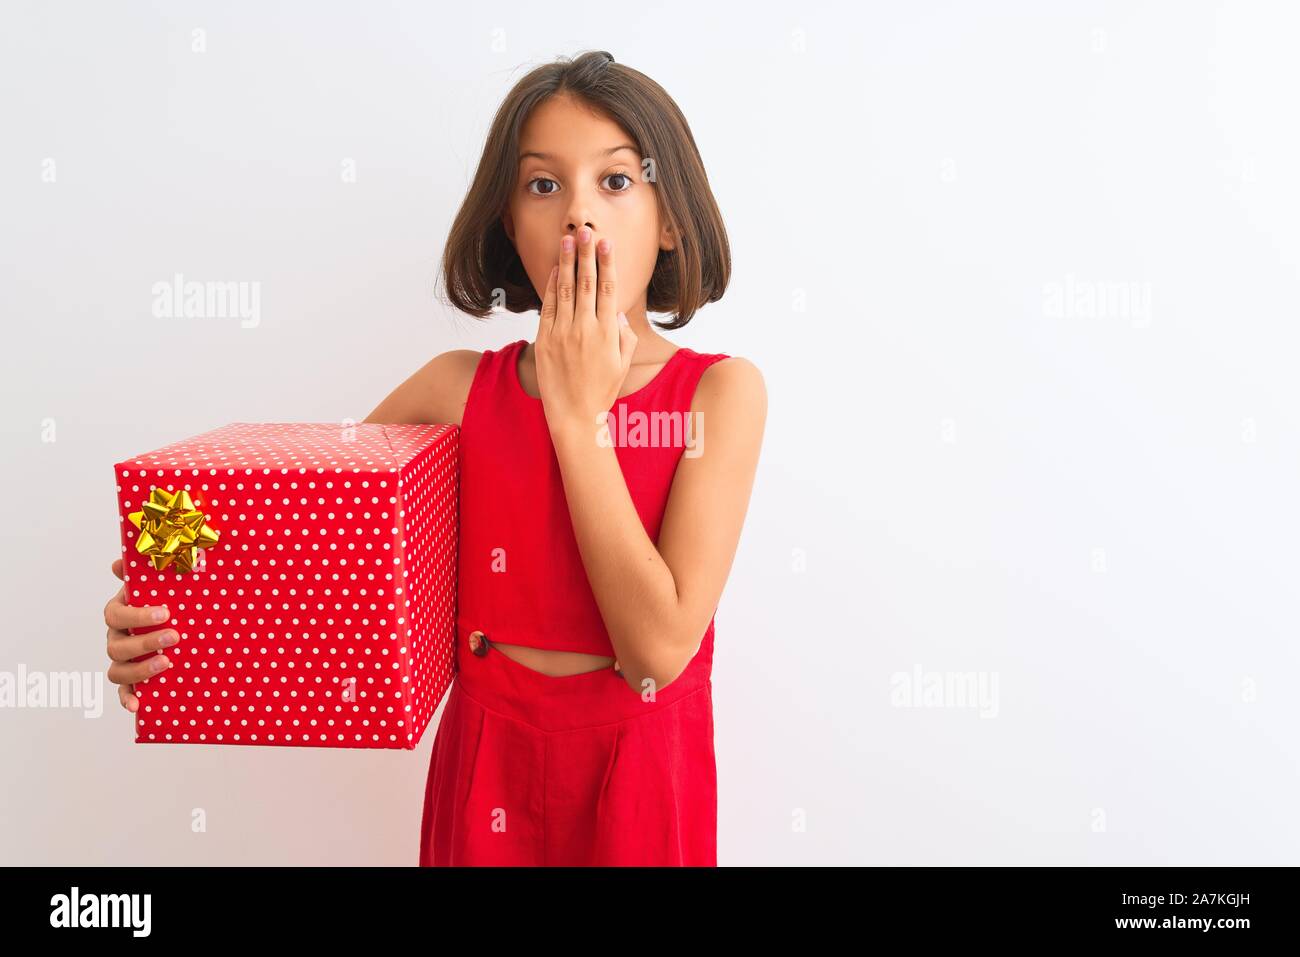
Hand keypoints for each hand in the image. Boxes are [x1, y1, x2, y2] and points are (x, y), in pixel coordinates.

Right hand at [103, 557, 177, 712]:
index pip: (115, 614)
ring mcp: (123, 661)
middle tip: (174, 637)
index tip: (165, 613)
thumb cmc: (170, 602)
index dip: (137, 615)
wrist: (184, 626)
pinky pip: (123, 693)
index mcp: (121, 612)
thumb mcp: (163, 585)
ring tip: (166, 664)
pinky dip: (127, 700)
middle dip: (145, 642)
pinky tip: (137, 706)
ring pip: (118, 670)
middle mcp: (117, 637)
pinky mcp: (132, 681)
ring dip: (140, 670)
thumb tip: (121, 561)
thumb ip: (148, 571)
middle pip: (117, 645)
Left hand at [535, 226, 637, 432]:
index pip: (609, 290)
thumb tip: (618, 312)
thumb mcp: (622, 364)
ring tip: (568, 240)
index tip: (606, 243)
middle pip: (588, 283)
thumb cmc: (601, 391)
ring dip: (568, 263)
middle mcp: (586, 329)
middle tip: (586, 230)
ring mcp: (563, 333)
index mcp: (608, 333)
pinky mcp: (545, 340)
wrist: (573, 416)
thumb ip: (624, 336)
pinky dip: (553, 287)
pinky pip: (549, 307)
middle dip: (587, 254)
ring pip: (567, 290)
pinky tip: (557, 270)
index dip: (607, 263)